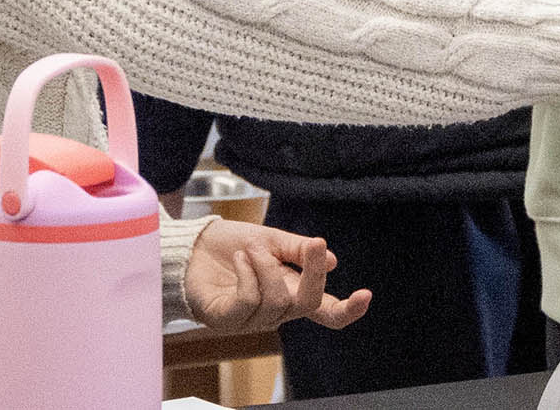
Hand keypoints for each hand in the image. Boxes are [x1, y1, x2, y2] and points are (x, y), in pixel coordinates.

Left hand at [183, 219, 371, 332]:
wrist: (193, 247)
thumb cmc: (235, 245)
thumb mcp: (273, 239)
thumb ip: (300, 251)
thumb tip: (335, 261)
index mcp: (294, 292)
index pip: (326, 311)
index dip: (349, 309)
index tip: (366, 294)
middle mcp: (277, 311)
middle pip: (308, 304)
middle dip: (314, 272)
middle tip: (315, 243)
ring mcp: (252, 320)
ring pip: (276, 300)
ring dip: (266, 265)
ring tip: (251, 248)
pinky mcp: (226, 320)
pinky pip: (248, 301)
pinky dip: (248, 274)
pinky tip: (240, 260)